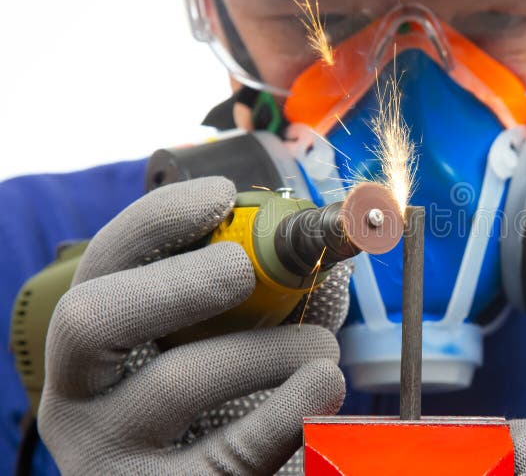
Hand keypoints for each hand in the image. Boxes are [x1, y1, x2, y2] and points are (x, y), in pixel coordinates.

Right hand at [38, 177, 346, 474]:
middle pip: (90, 319)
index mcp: (92, 345)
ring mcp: (109, 459)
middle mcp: (79, 398)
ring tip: (322, 349)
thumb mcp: (214, 348)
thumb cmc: (216, 409)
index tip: (222, 197)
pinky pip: (233, 452)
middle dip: (178, 280)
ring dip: (267, 349)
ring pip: (175, 382)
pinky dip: (291, 410)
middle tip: (244, 270)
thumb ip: (251, 298)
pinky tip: (324, 387)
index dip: (157, 220)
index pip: (102, 265)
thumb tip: (321, 243)